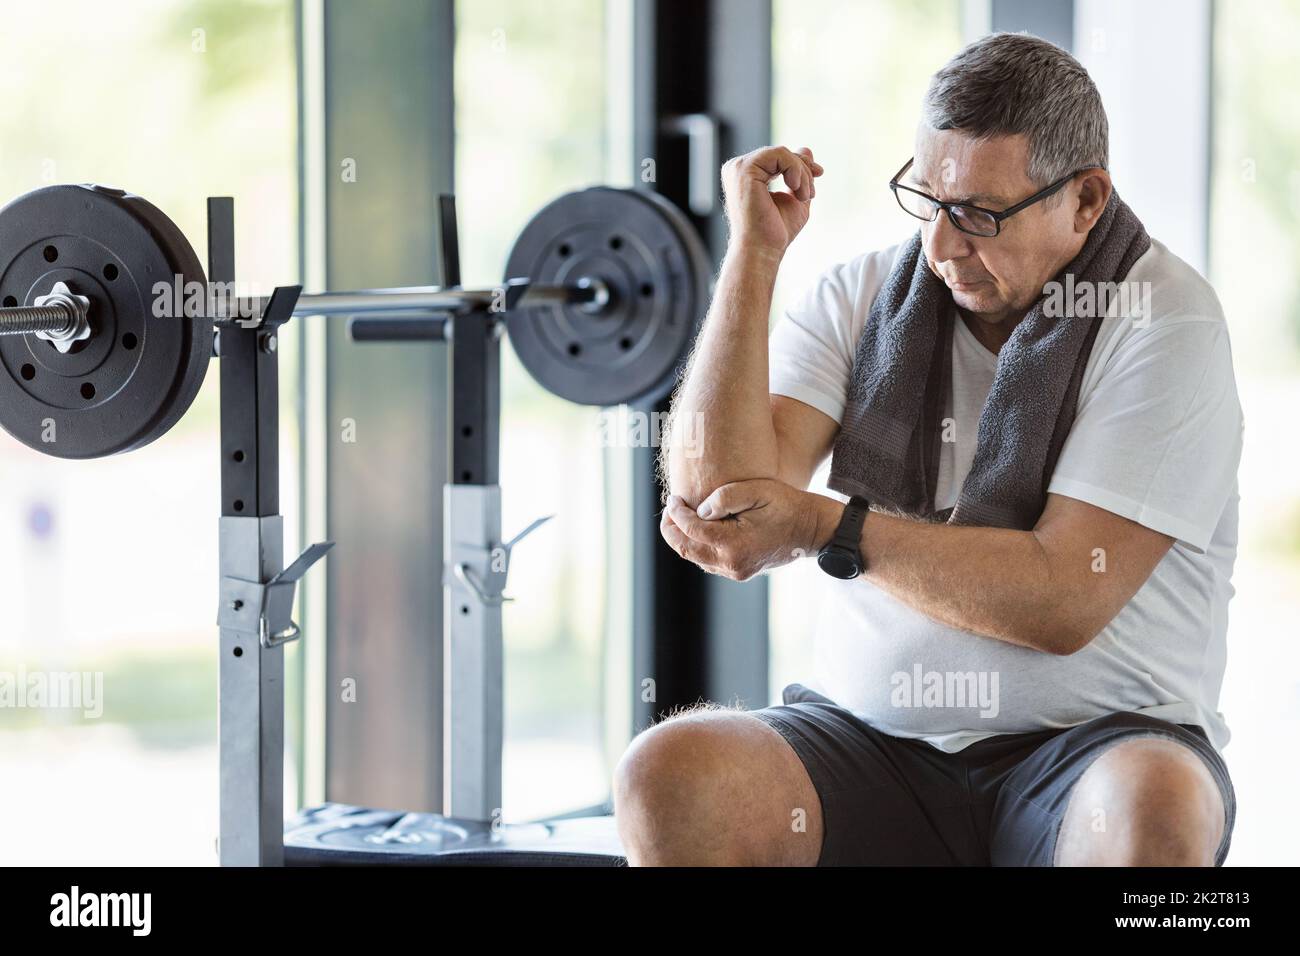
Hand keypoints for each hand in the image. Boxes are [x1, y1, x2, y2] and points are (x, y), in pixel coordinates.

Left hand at [659, 479, 833, 580]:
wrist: (813, 530)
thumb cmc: (787, 505)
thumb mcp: (757, 490)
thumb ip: (724, 497)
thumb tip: (699, 511)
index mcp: (733, 545)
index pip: (691, 529)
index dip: (676, 512)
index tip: (673, 497)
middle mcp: (731, 564)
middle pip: (686, 550)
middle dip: (671, 529)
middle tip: (669, 509)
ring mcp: (736, 571)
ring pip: (695, 558)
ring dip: (683, 539)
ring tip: (679, 517)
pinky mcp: (740, 572)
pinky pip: (708, 562)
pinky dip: (697, 547)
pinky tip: (697, 529)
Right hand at [720, 146, 823, 257]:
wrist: (763, 250)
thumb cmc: (776, 231)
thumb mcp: (794, 196)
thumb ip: (799, 173)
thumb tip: (806, 149)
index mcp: (747, 175)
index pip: (777, 158)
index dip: (801, 164)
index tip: (819, 175)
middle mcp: (737, 169)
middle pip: (780, 153)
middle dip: (803, 170)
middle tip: (810, 194)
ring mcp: (738, 168)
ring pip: (781, 153)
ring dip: (801, 173)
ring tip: (802, 196)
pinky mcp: (744, 169)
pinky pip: (778, 154)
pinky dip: (794, 169)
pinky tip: (795, 188)